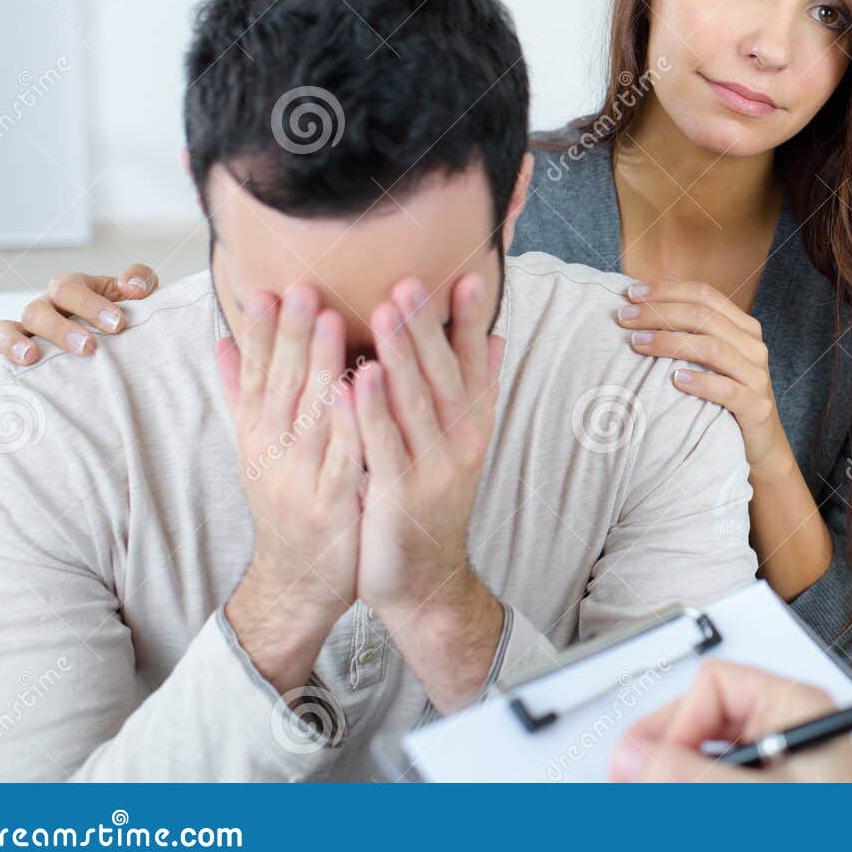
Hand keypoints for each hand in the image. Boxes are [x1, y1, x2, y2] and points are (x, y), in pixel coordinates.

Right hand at [0, 264, 158, 379]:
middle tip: (87, 348)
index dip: (90, 304)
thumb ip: (140, 280)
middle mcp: (45, 309)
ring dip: (13, 342)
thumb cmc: (124, 315)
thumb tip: (132, 287)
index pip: (69, 288)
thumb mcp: (138, 294)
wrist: (120, 340)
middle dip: (60, 329)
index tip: (117, 324)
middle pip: (37, 310)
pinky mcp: (17, 358)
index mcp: (71, 290)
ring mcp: (27, 333)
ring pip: (5, 329)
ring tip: (31, 358)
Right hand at [218, 284, 363, 694]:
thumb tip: (219, 342)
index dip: (258, 331)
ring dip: (317, 366)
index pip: (254, 373)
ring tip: (329, 319)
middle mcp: (270, 452)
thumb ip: (243, 395)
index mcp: (256, 434)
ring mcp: (298, 479)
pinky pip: (339, 459)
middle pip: (278, 385)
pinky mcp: (329, 504)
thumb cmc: (289, 503)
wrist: (299, 583)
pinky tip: (354, 391)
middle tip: (299, 286)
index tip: (265, 286)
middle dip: (288, 333)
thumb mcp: (259, 449)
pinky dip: (345, 425)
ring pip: (307, 415)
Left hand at [354, 273, 504, 712]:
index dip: (471, 319)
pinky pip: (382, 445)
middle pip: (444, 374)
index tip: (469, 275)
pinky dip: (370, 410)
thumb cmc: (430, 500)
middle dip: (428, 326)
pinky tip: (355, 378)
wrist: (420, 576)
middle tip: (412, 280)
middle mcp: (459, 441)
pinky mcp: (399, 494)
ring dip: (400, 355)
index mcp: (472, 423)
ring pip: (415, 403)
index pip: (475, 361)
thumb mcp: (460, 443)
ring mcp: (432, 468)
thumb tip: (496, 338)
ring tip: (384, 311)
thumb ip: (476, 389)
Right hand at [610, 660, 851, 782]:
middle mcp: (786, 730)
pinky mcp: (774, 793)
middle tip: (636, 785)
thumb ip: (699, 778)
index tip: (655, 766)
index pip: (715, 686)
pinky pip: (723, 784)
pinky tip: (682, 800)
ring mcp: (780, 767)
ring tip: (654, 797)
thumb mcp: (766, 797)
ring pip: (706, 760)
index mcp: (795, 707)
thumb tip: (637, 757)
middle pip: (703, 723)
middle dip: (668, 757)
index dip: (678, 724)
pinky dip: (698, 793)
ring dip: (679, 780)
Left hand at [617, 280, 790, 477]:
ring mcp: (757, 376)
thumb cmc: (724, 396)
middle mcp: (753, 346)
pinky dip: (700, 382)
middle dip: (660, 313)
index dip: (667, 290)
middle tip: (624, 318)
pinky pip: (728, 390)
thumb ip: (689, 334)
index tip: (631, 293)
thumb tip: (640, 308)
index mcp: (742, 327)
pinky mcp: (757, 407)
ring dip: (670, 342)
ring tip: (638, 344)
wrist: (759, 443)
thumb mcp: (710, 360)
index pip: (704, 294)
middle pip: (704, 316)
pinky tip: (674, 380)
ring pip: (713, 348)